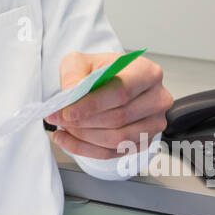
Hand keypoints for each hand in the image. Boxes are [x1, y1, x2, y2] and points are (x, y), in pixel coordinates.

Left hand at [46, 52, 171, 160]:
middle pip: (118, 118)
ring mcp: (154, 123)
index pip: (121, 92)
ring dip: (84, 137)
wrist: (113, 83)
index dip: (92, 105)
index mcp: (146, 73)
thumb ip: (74, 74)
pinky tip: (68, 139)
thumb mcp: (82, 62)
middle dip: (82, 122)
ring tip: (63, 128)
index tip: (67, 112)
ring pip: (117, 139)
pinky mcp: (144, 141)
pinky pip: (114, 152)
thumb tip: (70, 94)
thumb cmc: (102, 71)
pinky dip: (86, 149)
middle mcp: (156, 98)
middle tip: (57, 119)